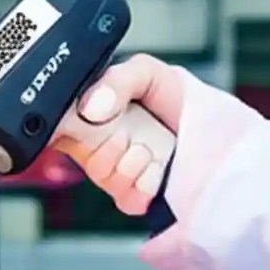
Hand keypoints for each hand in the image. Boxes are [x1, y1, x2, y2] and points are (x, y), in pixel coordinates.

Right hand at [51, 54, 184, 214]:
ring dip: (133, 158)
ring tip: (149, 145)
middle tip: (130, 127)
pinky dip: (145, 180)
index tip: (91, 119)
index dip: (69, 128)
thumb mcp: (145, 72)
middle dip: (111, 140)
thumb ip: (116, 80)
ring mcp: (114, 176)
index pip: (56, 129)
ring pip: (104, 176)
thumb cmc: (176, 99)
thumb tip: (91, 108)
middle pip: (82, 155)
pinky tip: (156, 167)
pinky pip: (126, 197)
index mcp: (88, 118)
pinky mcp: (133, 198)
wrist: (213, 127)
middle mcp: (96, 149)